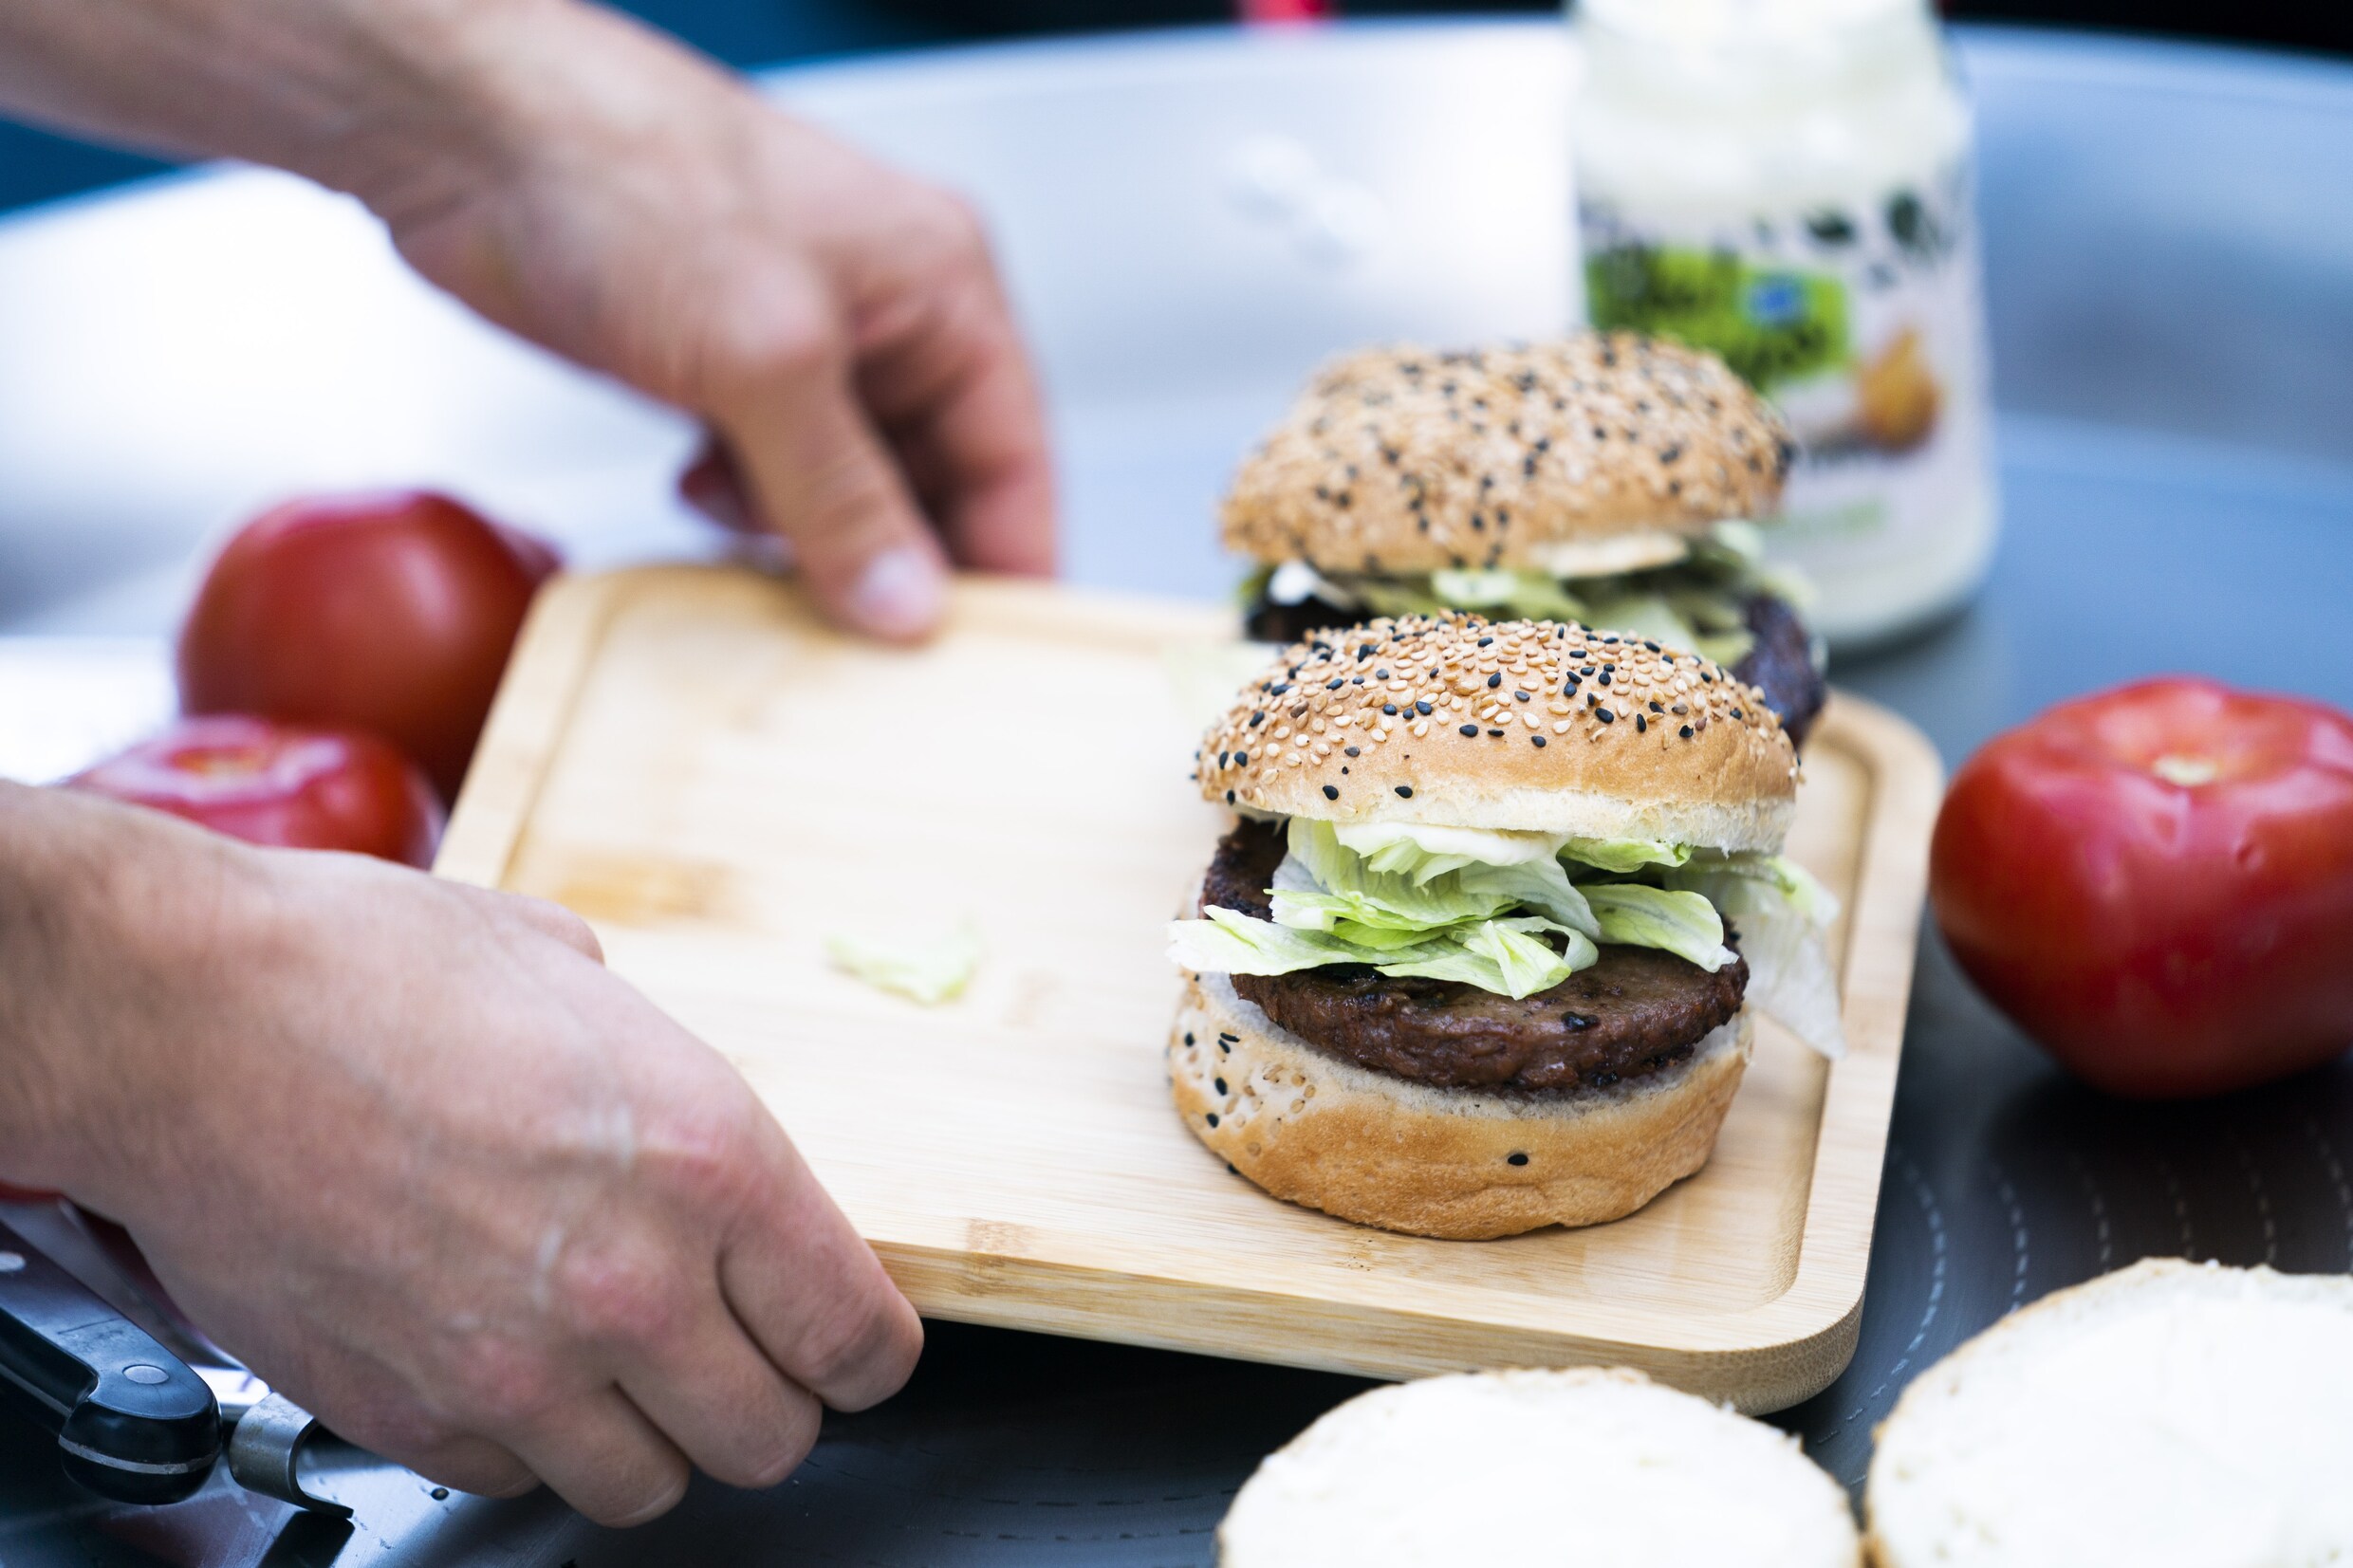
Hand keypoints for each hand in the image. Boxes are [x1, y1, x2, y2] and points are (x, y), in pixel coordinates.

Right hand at [0, 786, 921, 1524]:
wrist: (186, 1019)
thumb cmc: (371, 970)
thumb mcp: (584, 981)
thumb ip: (670, 1083)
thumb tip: (695, 1130)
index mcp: (710, 1162)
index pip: (858, 1339)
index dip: (862, 1349)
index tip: (846, 1341)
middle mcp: (634, 1285)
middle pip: (772, 1440)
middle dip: (765, 1397)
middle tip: (730, 1348)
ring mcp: (519, 1369)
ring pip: (653, 1488)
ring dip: (650, 1434)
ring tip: (613, 1363)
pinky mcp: (414, 1416)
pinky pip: (520, 1481)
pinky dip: (528, 1441)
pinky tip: (502, 1357)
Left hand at [365, 4, 1056, 640]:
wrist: (465, 135)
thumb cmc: (620, 170)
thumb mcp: (763, 356)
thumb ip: (843, 496)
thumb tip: (904, 602)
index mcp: (938, 284)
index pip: (1016, 455)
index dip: (1011, 562)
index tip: (992, 656)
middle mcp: (880, 314)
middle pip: (935, 483)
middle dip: (901, 565)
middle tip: (875, 651)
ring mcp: (794, 342)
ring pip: (846, 490)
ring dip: (815, 546)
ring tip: (778, 575)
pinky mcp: (716, 366)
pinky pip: (767, 476)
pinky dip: (744, 514)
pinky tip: (705, 507)